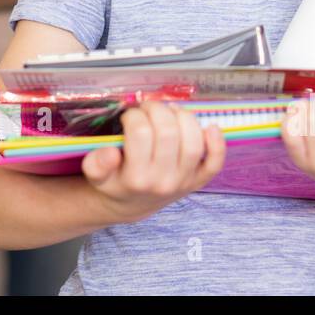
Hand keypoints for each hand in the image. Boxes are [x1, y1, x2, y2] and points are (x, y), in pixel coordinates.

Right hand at [81, 102, 226, 223]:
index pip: (140, 134)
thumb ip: (96, 164)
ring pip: (193, 142)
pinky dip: (217, 144)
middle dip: (157, 110)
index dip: (134, 115)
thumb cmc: (115, 182)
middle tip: (147, 109)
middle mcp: (163, 181)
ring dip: (182, 117)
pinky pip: (214, 163)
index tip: (129, 116)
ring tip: (169, 112)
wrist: (132, 204)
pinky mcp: (198, 181)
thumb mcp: (96, 175)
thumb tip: (111, 153)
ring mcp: (184, 181)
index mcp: (135, 178)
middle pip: (168, 132)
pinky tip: (211, 128)